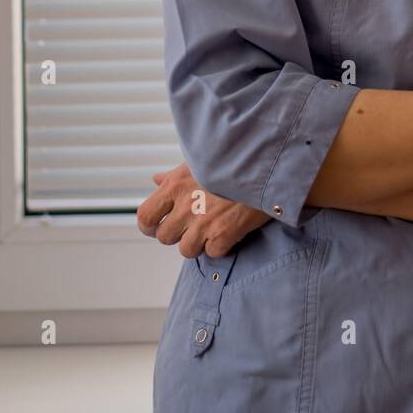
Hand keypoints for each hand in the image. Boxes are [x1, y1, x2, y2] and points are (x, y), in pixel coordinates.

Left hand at [136, 162, 271, 257]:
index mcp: (175, 185)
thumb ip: (174, 176)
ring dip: (199, 243)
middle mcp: (185, 205)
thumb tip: (156, 180)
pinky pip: (213, 252)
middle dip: (178, 234)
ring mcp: (203, 221)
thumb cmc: (232, 160)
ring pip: (187, 250)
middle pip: (164, 237)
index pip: (145, 215)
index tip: (157, 226)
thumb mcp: (198, 161)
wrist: (266, 163)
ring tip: (215, 226)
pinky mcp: (223, 233)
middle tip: (194, 225)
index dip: (148, 225)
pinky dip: (222, 245)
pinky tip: (231, 227)